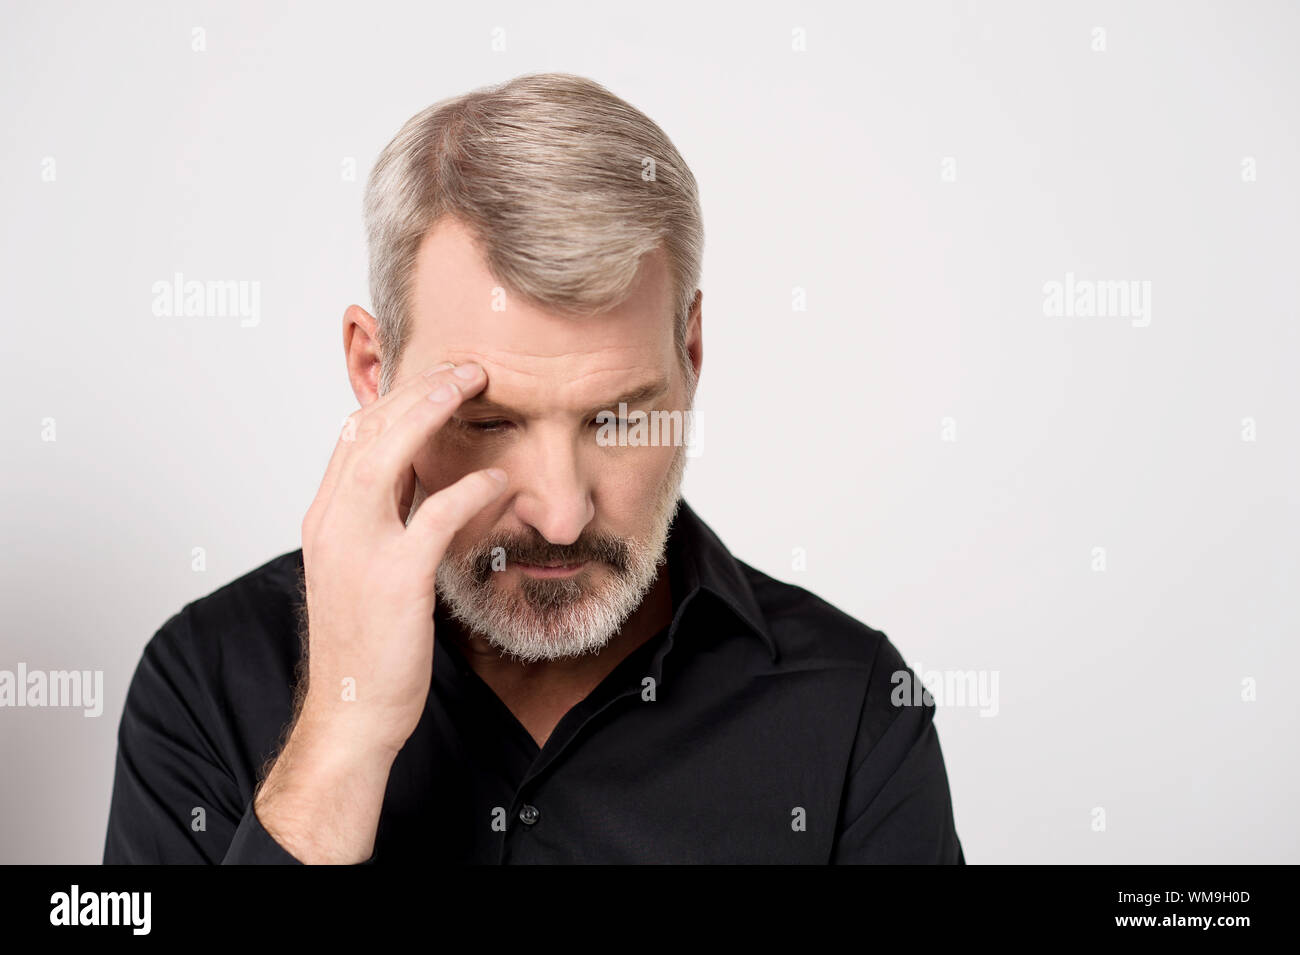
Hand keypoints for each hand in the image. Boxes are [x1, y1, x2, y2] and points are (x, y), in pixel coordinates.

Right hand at [255, 360, 504, 862]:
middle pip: (366, 430)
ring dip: (431, 412)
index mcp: (325, 519)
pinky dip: (467, 490)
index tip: (435, 377)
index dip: (395, 398)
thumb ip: (384, 521)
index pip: (352, 436)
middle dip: (416, 388)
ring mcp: (358, 550)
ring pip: (385, 455)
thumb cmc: (365, 645)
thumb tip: (418, 482)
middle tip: (463, 365)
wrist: (350, 713)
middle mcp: (332, 524)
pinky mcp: (393, 579)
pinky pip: (432, 517)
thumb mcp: (364, 569)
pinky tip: (498, 480)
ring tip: (473, 387)